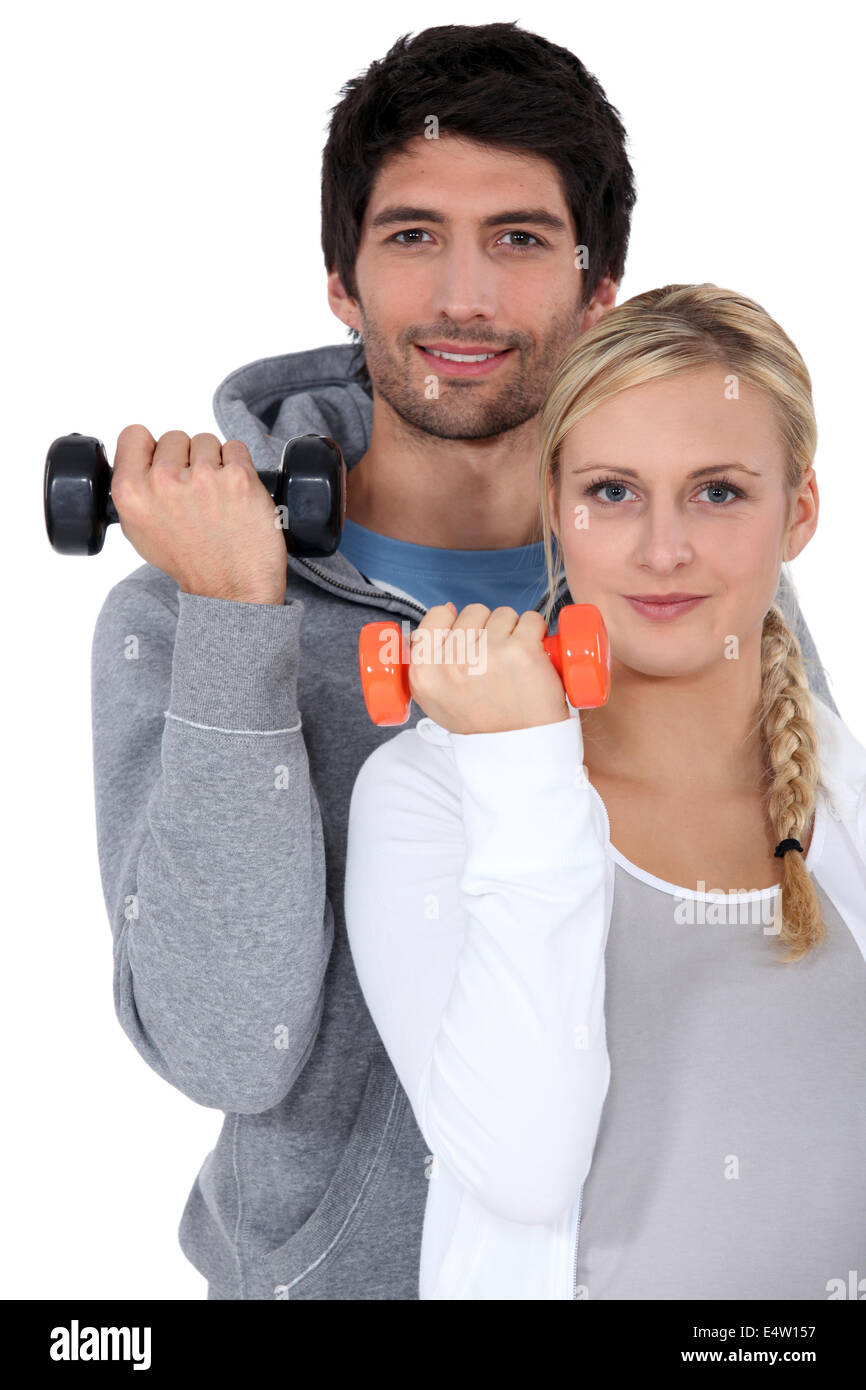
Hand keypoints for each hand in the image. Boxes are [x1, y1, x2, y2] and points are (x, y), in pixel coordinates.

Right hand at [109, 425, 287, 602]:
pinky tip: (235, 494)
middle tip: (195, 493)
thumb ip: (134, 489)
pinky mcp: (239, 477)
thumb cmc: (188, 561)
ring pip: (206, 441)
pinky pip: (236, 448)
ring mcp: (203, 476)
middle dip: (185, 459)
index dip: (151, 448)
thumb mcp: (138, 530)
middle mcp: (163, 481)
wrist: (230, 588)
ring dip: (213, 462)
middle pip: (174, 437)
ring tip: (216, 497)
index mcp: (131, 492)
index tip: (163, 463)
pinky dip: (239, 467)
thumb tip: (143, 456)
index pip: (134, 434)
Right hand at [408, 602, 569, 734]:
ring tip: (513, 663)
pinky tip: (533, 656)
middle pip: (473, 611)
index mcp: (424, 671)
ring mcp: (487, 654)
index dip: (456, 624)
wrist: (517, 750)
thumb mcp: (434, 698)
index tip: (469, 645)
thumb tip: (446, 609)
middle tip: (494, 662)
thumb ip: (427, 658)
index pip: (437, 614)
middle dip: (487, 628)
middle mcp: (452, 661)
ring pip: (503, 613)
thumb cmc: (479, 722)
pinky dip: (536, 632)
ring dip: (512, 631)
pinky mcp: (521, 651)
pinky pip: (530, 619)